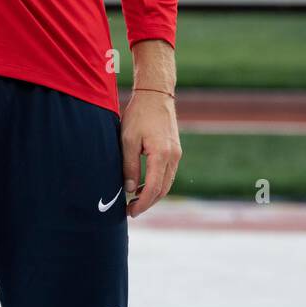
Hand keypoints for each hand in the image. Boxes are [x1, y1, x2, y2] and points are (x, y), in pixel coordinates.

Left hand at [121, 90, 181, 218]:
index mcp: (161, 154)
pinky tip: (144, 184)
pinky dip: (157, 183)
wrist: (155, 94)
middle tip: (131, 210)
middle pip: (163, 189)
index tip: (130, 212)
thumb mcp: (128, 139)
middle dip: (147, 202)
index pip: (154, 188)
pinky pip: (168, 173)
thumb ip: (130, 166)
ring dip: (153, 194)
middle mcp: (173, 157)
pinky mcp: (175, 150)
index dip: (142, 203)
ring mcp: (176, 153)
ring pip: (167, 183)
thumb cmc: (139, 114)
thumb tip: (130, 189)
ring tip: (135, 199)